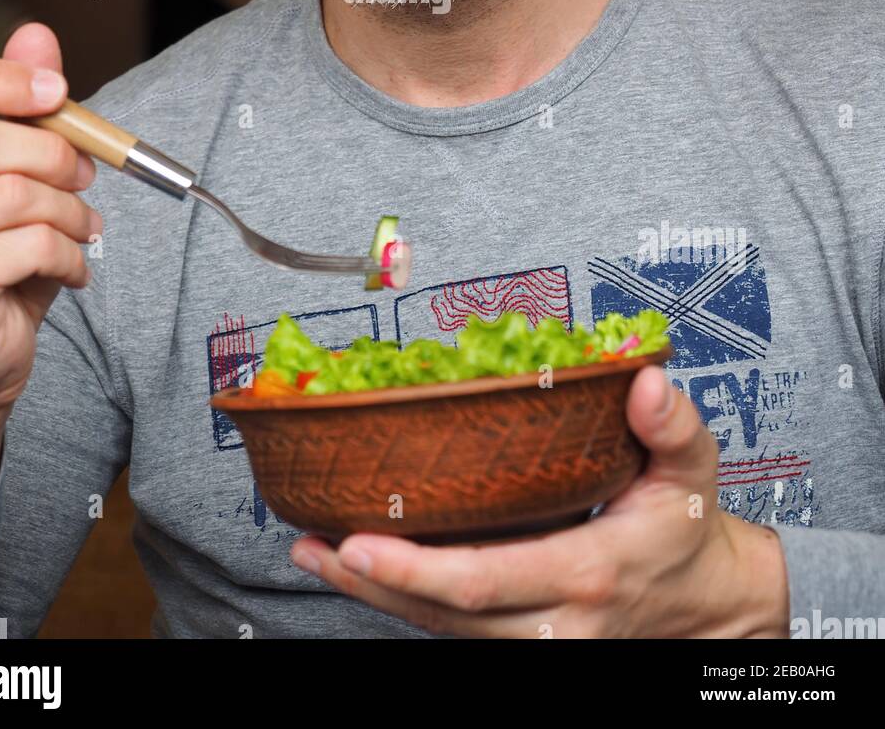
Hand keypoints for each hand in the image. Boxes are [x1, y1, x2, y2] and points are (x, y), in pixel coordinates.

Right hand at [0, 22, 98, 416]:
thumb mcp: (19, 180)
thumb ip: (26, 111)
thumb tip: (38, 35)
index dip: (1, 78)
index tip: (56, 90)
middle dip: (55, 154)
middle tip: (84, 177)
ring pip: (19, 195)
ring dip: (71, 213)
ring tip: (81, 231)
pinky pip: (31, 244)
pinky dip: (71, 255)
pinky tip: (71, 270)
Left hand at [290, 364, 790, 637]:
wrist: (710, 606)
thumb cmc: (687, 531)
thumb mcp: (693, 472)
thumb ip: (673, 425)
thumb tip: (646, 382)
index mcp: (588, 572)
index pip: (489, 580)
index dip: (417, 568)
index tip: (358, 541)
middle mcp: (557, 621)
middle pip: (448, 615)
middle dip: (374, 584)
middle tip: (314, 547)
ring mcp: (541, 642)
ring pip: (444, 630)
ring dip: (375, 596)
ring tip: (314, 555)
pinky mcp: (527, 643)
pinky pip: (456, 630)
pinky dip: (405, 603)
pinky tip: (361, 572)